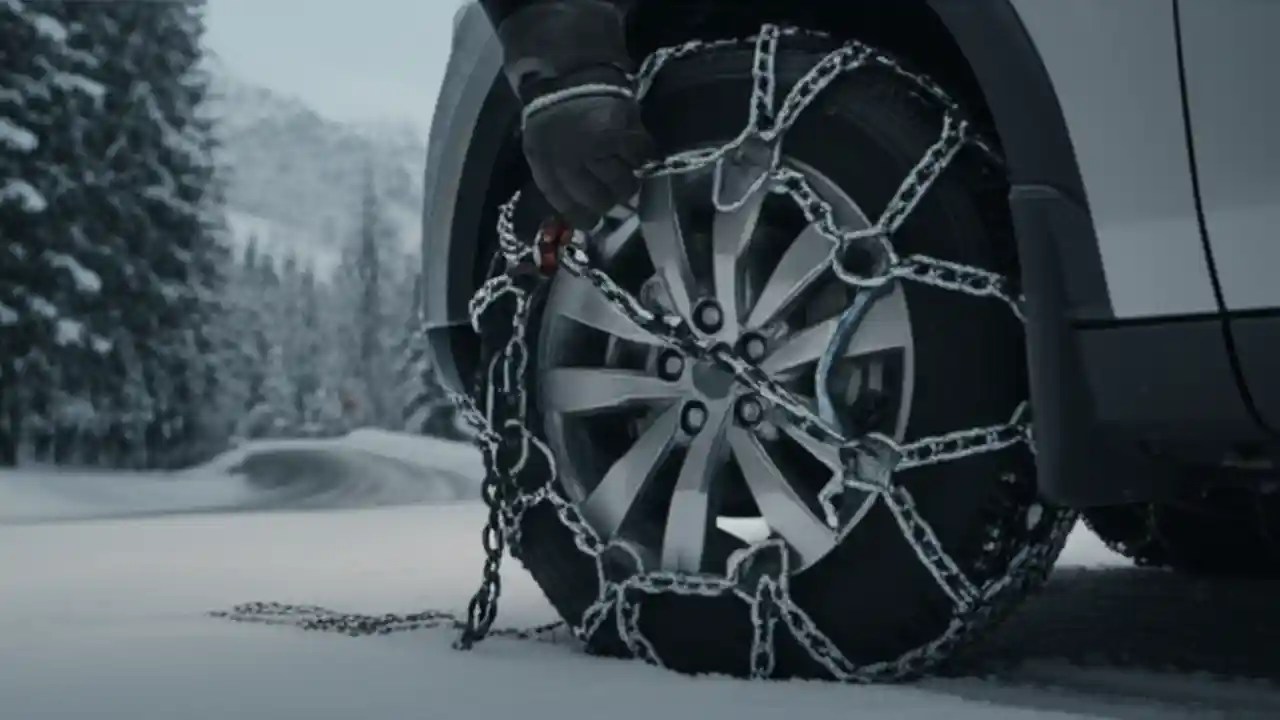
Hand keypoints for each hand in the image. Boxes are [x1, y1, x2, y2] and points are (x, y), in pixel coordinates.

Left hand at [521, 89, 656, 230]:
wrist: (567, 70)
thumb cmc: (553, 114)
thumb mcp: (539, 148)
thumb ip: (557, 179)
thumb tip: (586, 216)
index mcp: (544, 164)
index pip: (568, 206)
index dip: (584, 217)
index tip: (594, 220)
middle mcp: (568, 158)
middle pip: (601, 201)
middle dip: (611, 201)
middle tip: (616, 194)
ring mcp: (596, 145)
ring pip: (624, 184)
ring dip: (629, 181)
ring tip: (627, 170)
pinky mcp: (621, 130)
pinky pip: (641, 157)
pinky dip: (643, 156)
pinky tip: (637, 151)